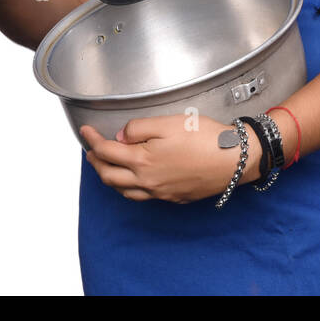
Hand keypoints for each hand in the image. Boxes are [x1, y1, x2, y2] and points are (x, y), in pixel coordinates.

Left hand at [80, 114, 261, 203]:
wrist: (234, 160)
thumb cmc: (206, 139)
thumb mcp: (169, 123)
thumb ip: (139, 129)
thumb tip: (121, 138)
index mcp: (143, 161)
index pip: (106, 152)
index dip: (91, 140)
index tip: (85, 131)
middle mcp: (148, 182)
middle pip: (109, 176)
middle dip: (95, 162)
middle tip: (91, 149)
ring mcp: (161, 193)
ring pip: (124, 191)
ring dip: (109, 177)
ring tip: (106, 165)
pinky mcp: (174, 197)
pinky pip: (143, 196)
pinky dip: (129, 188)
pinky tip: (134, 179)